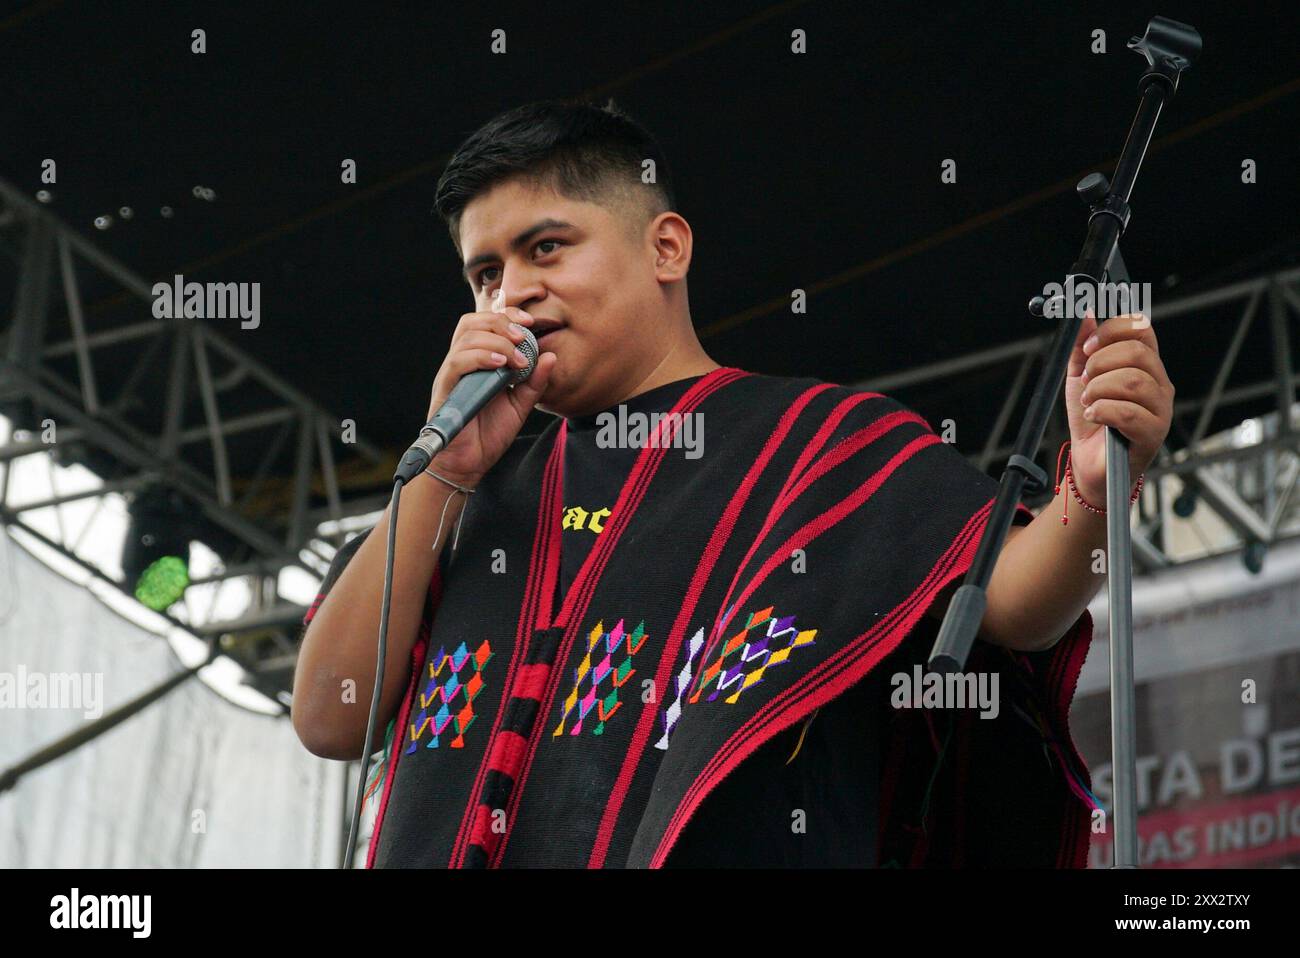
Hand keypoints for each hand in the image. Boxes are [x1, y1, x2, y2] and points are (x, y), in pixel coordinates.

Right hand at [424, 306, 556, 486]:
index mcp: (478, 361)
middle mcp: (462, 363)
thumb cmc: (489, 434)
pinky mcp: (445, 390)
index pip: (485, 323)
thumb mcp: (520, 405)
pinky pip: (457, 363)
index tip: (531, 322)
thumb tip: (551, 355)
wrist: (469, 464)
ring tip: (516, 359)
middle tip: (523, 337)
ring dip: (496, 341)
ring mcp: (452, 375)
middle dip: (501, 322)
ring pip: (466, 338)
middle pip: (472, 322)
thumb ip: (534, 381)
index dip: (507, 315)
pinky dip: (479, 357)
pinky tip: (500, 365)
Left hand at [1063, 311, 1173, 507]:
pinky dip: (1103, 410)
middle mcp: (1159, 383)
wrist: (1090, 464)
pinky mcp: (1153, 433)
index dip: (1114, 330)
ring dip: (1099, 389)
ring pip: (1134, 382)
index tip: (1089, 345)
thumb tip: (1084, 314)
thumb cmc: (1091, 420)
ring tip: (1088, 402)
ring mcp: (1161, 409)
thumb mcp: (1079, 377)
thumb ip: (1081, 346)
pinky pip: (1130, 413)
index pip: (1142, 329)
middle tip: (1085, 380)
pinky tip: (1094, 416)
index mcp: (1145, 365)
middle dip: (1101, 363)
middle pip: (1138, 354)